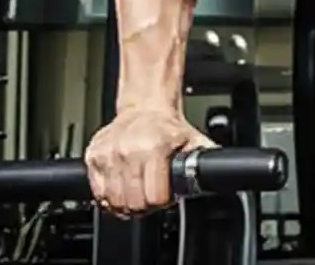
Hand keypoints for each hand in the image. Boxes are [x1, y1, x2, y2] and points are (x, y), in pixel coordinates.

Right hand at [85, 105, 215, 218]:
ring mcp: (108, 154)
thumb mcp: (194, 141)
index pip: (154, 197)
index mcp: (153, 148)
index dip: (162, 201)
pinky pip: (98, 191)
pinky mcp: (93, 156)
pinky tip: (122, 188)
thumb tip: (221, 174)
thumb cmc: (169, 127)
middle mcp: (128, 150)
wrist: (145, 107)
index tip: (165, 196)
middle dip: (144, 206)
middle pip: (133, 202)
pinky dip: (109, 196)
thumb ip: (205, 160)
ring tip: (138, 193)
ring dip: (126, 203)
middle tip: (151, 197)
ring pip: (113, 200)